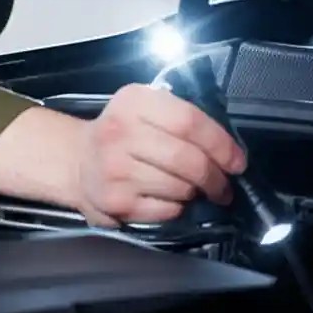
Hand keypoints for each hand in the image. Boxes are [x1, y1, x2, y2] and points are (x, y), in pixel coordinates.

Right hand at [73, 82, 246, 227]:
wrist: (76, 161)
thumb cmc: (122, 134)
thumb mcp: (143, 110)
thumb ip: (179, 119)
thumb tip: (228, 149)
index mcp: (133, 102)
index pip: (189, 121)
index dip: (220, 144)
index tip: (236, 161)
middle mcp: (120, 133)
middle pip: (187, 159)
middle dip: (214, 176)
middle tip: (223, 186)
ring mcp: (115, 169)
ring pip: (180, 187)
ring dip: (194, 192)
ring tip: (189, 188)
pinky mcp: (115, 201)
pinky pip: (167, 210)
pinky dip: (176, 207)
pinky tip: (166, 198)